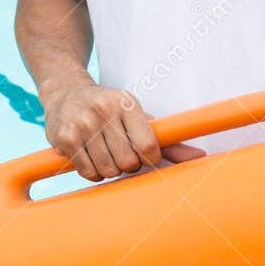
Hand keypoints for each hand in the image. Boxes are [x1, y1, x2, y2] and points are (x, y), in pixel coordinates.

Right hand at [41, 80, 205, 181]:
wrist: (66, 92)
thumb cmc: (110, 109)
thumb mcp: (138, 115)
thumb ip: (168, 140)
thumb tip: (200, 157)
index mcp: (126, 103)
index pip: (148, 146)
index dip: (150, 158)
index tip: (145, 153)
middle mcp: (103, 111)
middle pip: (128, 162)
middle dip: (129, 163)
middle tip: (121, 150)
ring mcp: (81, 124)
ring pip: (109, 170)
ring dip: (111, 169)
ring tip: (105, 152)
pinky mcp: (64, 138)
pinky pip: (89, 173)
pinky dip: (93, 172)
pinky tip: (90, 155)